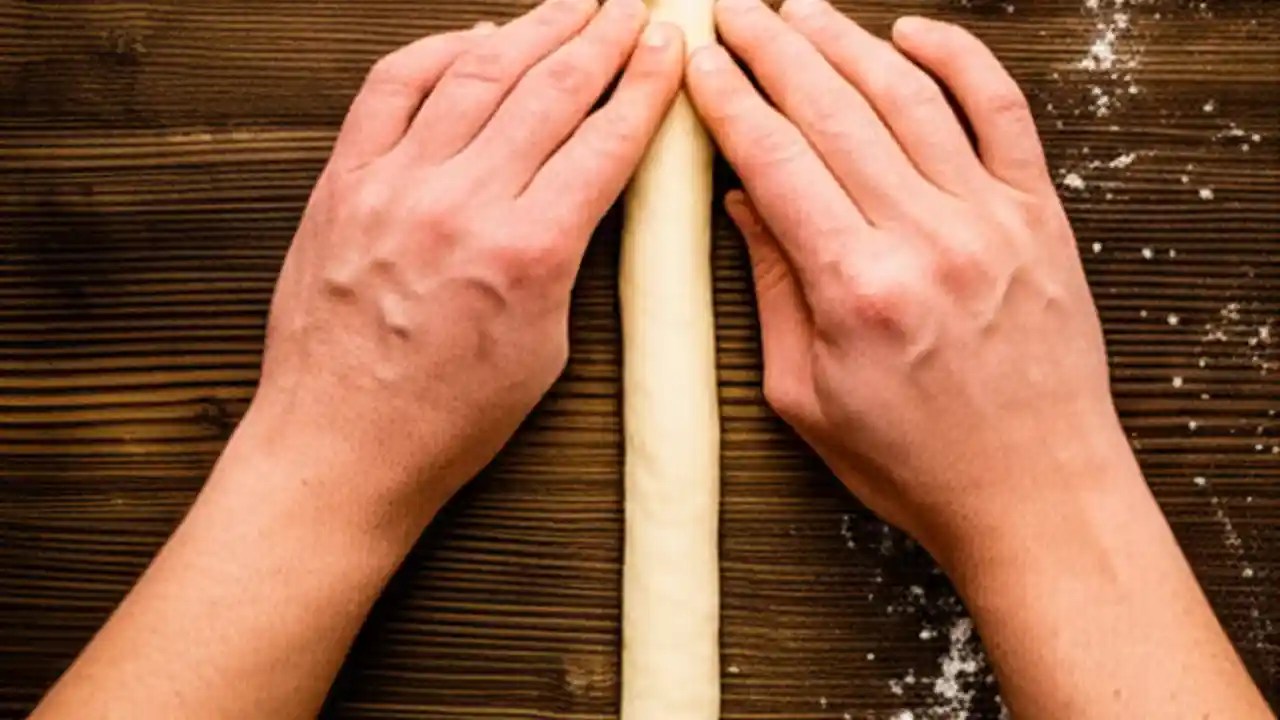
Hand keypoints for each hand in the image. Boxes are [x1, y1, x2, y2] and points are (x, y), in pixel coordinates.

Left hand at [250, 0, 682, 525]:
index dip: (645, 83)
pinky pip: (392, 87)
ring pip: (476, 72)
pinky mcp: (344, 183)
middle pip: (549, 89)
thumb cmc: (447, 418)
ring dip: (533, 27)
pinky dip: (439, 51)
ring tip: (571, 2)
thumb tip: (580, 188)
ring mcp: (395, 186)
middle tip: (628, 7)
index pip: (604, 139)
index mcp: (528, 253)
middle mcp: (461, 205)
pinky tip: (476, 39)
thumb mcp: (547, 346)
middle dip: (600, 37)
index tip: (666, 46)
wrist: (341, 446)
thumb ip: (567, 255)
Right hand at [687, 0, 1125, 561]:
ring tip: (799, 8)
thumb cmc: (917, 462)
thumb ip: (773, 288)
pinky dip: (959, 58)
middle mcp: (925, 237)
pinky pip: (1001, 111)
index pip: (777, 160)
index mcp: (856, 287)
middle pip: (833, 111)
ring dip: (845, 41)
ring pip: (907, 96)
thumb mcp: (805, 395)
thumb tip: (745, 202)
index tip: (700, 63)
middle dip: (772, 49)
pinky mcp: (1038, 216)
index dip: (730, 101)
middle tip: (735, 12)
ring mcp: (989, 219)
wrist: (1036, 492)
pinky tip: (913, 32)